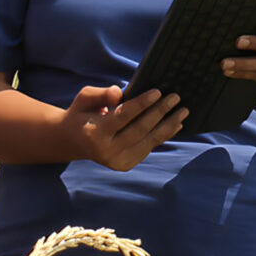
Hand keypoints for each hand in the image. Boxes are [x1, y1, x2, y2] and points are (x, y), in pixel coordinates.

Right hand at [63, 84, 186, 171]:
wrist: (73, 141)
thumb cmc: (81, 113)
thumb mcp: (84, 98)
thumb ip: (102, 94)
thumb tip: (121, 93)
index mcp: (94, 133)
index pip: (122, 116)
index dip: (141, 103)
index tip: (158, 91)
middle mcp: (106, 151)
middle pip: (140, 129)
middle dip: (160, 112)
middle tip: (176, 97)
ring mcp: (117, 161)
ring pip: (149, 141)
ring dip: (169, 125)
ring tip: (183, 110)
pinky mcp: (126, 165)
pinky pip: (149, 147)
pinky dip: (164, 135)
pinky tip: (176, 123)